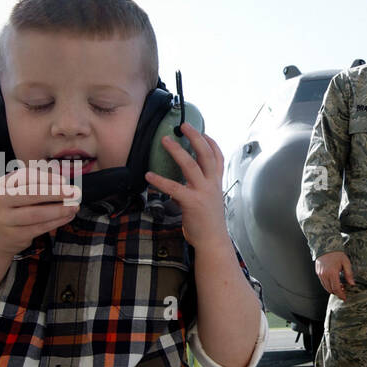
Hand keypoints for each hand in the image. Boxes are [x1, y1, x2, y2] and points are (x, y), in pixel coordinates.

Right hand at [0, 164, 79, 256]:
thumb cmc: (11, 211)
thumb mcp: (14, 194)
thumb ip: (34, 187)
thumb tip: (63, 183)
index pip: (24, 177)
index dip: (46, 178)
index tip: (63, 181)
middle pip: (30, 194)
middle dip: (55, 193)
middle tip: (73, 192)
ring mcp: (4, 220)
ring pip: (36, 213)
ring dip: (59, 209)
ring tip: (74, 206)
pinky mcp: (14, 235)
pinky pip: (39, 227)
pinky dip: (57, 222)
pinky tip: (68, 217)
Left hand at [144, 122, 227, 250]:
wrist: (213, 241)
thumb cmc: (208, 223)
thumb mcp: (208, 201)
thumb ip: (196, 188)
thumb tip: (180, 182)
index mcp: (216, 183)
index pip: (218, 157)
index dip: (210, 142)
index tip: (201, 130)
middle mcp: (212, 184)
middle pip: (206, 154)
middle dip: (195, 137)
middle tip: (183, 125)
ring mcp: (203, 192)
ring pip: (191, 165)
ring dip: (177, 150)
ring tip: (165, 140)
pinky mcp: (192, 203)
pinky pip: (174, 188)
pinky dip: (160, 180)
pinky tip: (149, 175)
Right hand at [314, 251, 354, 299]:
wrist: (326, 246)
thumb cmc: (337, 254)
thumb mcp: (346, 263)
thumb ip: (349, 274)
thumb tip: (352, 284)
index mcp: (332, 273)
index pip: (336, 288)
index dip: (341, 294)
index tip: (344, 297)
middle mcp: (325, 275)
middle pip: (330, 289)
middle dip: (337, 293)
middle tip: (343, 292)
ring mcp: (320, 274)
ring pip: (326, 287)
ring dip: (332, 290)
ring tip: (340, 287)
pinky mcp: (318, 273)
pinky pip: (323, 283)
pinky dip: (328, 286)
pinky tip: (334, 283)